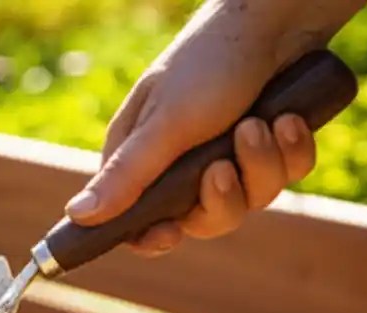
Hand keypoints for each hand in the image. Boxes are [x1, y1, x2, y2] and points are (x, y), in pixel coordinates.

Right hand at [64, 0, 341, 255]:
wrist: (276, 20)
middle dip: (222, 197)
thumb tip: (76, 215)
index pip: (136, 220)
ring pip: (251, 199)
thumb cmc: (207, 65)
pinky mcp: (271, 146)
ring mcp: (230, 155)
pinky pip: (286, 174)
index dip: (152, 235)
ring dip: (261, 164)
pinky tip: (288, 118)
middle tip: (223, 168)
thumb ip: (126, 175)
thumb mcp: (165, 125)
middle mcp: (185, 164)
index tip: (169, 234)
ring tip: (261, 123)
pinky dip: (290, 150)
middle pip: (203, 220)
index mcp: (143, 159)